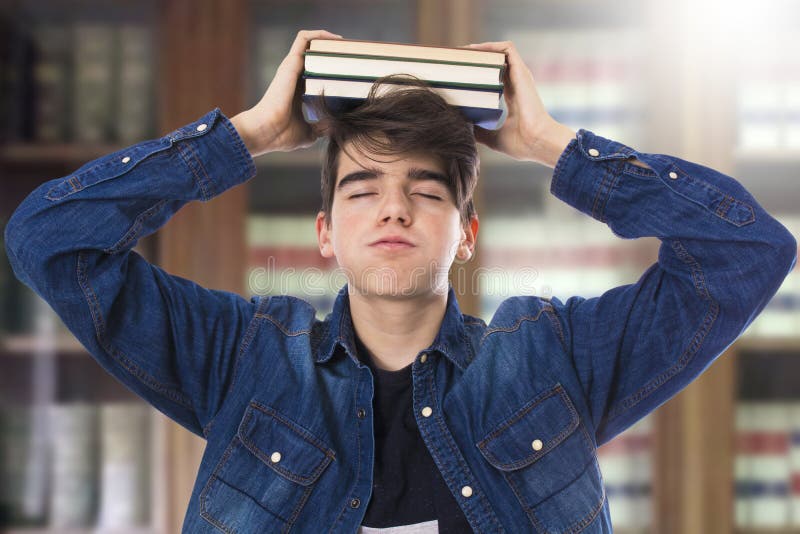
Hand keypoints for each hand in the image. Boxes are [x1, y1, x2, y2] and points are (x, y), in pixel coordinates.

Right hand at [231, 29, 343, 157]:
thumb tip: (334, 129)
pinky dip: (319, 34)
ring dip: (327, 39)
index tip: (348, 71)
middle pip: (313, 55)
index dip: (330, 69)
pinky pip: (304, 38)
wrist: (266, 132)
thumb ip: (320, 129)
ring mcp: (291, 68)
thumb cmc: (282, 134)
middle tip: (352, 54)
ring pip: (309, 42)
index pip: (315, 73)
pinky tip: (335, 39)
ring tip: (346, 44)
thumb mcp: (308, 133)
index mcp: (298, 91)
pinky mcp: (291, 62)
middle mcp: (294, 76)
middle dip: (332, 52)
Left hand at [464, 41, 575, 167]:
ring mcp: (520, 76)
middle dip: (475, 59)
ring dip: (480, 49)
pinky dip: (490, 46)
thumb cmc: (519, 143)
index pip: (493, 77)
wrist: (536, 141)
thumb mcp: (491, 136)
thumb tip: (462, 127)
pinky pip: (507, 48)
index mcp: (511, 96)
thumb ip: (479, 130)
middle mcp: (516, 83)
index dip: (477, 73)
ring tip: (460, 52)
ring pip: (499, 53)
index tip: (459, 74)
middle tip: (454, 60)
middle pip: (495, 63)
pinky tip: (473, 50)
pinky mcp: (522, 71)